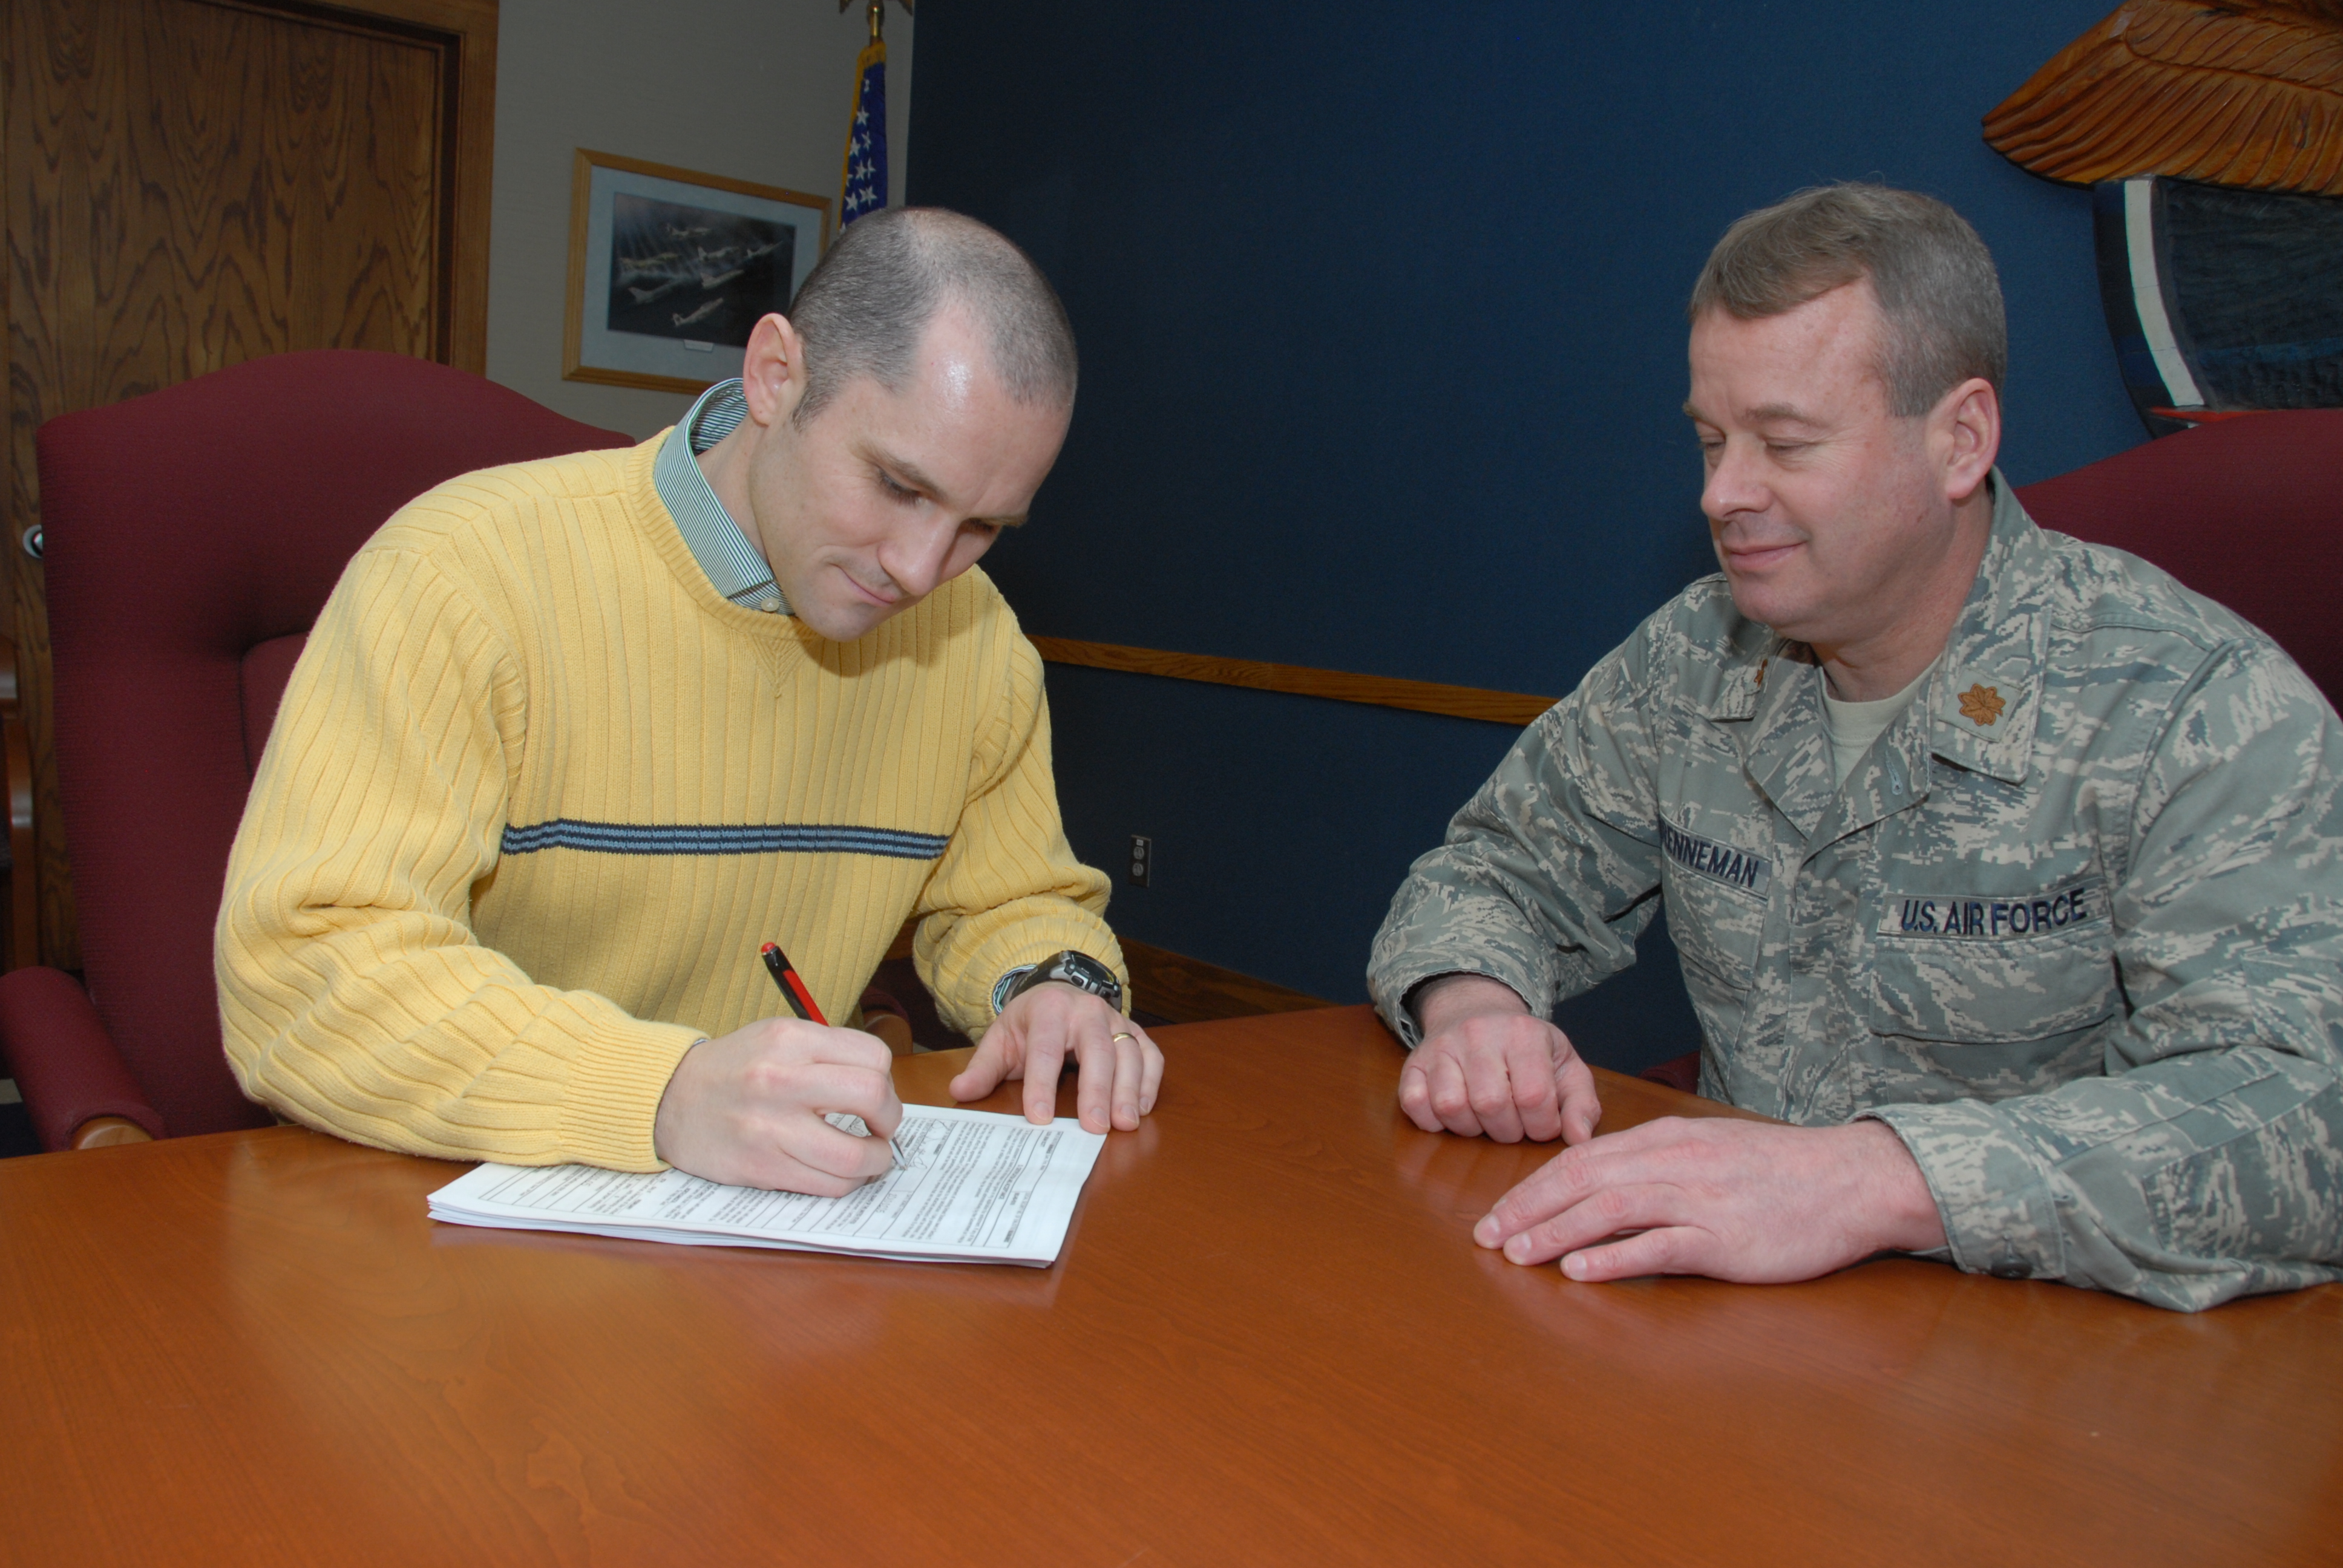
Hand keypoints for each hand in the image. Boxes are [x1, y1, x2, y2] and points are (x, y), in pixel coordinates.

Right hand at [652, 1018, 902, 1194]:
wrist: (668, 1100)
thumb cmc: (732, 1069)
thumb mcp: (776, 1036)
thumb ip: (827, 1052)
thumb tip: (881, 1084)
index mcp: (790, 1040)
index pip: (872, 1057)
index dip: (886, 1079)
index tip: (878, 1092)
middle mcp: (780, 1081)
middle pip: (872, 1097)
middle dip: (890, 1118)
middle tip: (883, 1125)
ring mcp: (770, 1128)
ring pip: (855, 1155)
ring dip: (876, 1160)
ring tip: (870, 1156)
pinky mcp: (761, 1167)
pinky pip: (827, 1184)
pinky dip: (848, 1182)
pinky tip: (843, 1172)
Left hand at [951, 981, 1162, 1131]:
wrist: (1056, 994)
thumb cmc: (1029, 1023)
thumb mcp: (1000, 1039)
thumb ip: (983, 1068)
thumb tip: (959, 1092)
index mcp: (1049, 1010)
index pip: (1045, 1050)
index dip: (1041, 1085)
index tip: (1039, 1118)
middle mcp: (1087, 1011)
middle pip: (1097, 1050)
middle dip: (1097, 1089)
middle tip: (1096, 1127)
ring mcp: (1115, 1021)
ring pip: (1129, 1052)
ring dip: (1130, 1089)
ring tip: (1125, 1123)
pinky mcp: (1134, 1032)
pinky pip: (1151, 1055)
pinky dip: (1151, 1081)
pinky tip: (1143, 1108)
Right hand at [1400, 973, 1600, 1143]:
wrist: (1478, 1014)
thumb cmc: (1528, 1050)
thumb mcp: (1566, 1068)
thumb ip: (1581, 1104)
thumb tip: (1579, 1139)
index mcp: (1523, 1033)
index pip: (1534, 1096)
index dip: (1542, 1126)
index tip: (1542, 1123)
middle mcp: (1478, 1033)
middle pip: (1490, 1104)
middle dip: (1507, 1131)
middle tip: (1513, 1124)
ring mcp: (1441, 1047)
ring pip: (1451, 1106)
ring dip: (1471, 1129)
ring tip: (1485, 1119)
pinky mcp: (1413, 1063)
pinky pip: (1414, 1105)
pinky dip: (1434, 1122)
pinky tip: (1455, 1115)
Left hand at [1472, 1116, 1946, 1282]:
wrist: (1850, 1179)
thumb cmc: (1779, 1170)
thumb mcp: (1709, 1149)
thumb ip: (1656, 1162)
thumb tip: (1600, 1181)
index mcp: (1667, 1139)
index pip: (1581, 1157)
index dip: (1533, 1186)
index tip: (1498, 1213)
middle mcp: (1675, 1162)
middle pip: (1583, 1179)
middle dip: (1528, 1208)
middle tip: (1487, 1238)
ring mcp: (1700, 1200)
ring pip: (1611, 1207)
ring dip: (1556, 1231)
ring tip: (1516, 1254)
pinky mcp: (1726, 1238)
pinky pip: (1659, 1245)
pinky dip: (1614, 1257)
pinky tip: (1580, 1270)